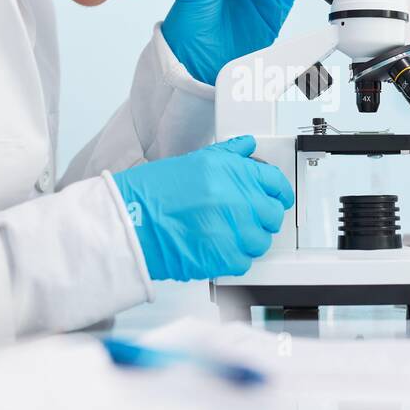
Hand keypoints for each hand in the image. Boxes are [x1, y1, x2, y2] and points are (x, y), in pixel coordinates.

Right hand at [111, 135, 294, 281]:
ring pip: (261, 241)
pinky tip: (216, 249)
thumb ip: (229, 155)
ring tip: (225, 236)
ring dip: (248, 241)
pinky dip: (234, 259)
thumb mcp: (194, 162)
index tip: (277, 199)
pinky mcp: (223, 256)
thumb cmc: (153, 194)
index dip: (279, 193)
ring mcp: (231, 227)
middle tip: (244, 220)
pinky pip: (245, 262)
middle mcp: (234, 197)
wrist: (129, 222)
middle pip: (272, 214)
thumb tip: (248, 147)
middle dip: (262, 219)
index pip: (275, 182)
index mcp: (230, 170)